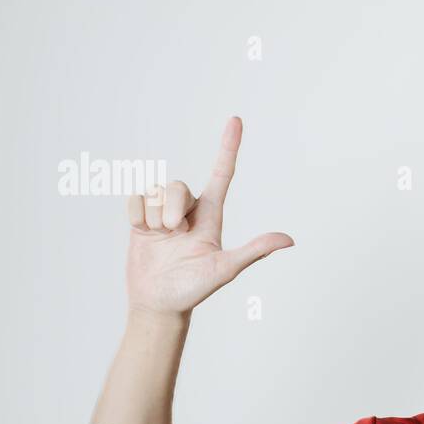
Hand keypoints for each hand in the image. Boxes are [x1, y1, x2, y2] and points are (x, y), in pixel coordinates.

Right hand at [125, 117, 293, 315]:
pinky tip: (143, 235)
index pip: (222, 174)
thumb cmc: (194, 289)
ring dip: (153, 218)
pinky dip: (136, 217)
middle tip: (175, 235)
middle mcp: (189, 209)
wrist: (159, 303)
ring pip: (154, 191)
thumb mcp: (225, 269)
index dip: (228, 147)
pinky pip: (134, 198)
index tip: (236, 120)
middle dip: (171, 208)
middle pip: (177, 184)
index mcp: (211, 215)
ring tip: (160, 240)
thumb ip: (254, 250)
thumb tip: (289, 240)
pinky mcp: (141, 218)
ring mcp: (163, 213)